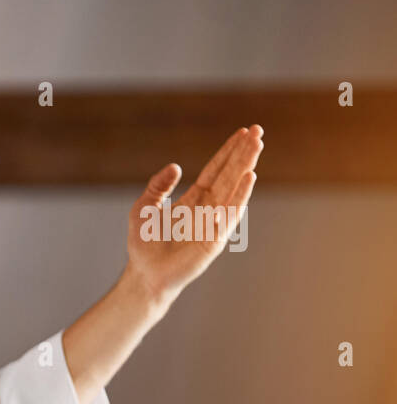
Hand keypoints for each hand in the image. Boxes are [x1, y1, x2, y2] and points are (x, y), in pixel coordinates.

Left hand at [125, 125, 263, 308]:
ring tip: (257, 144)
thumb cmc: (144, 244)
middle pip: (229, 174)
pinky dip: (240, 194)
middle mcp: (208, 208)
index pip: (216, 170)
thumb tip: (176, 167)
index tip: (242, 132)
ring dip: (246, 166)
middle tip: (258, 130)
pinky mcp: (215, 237)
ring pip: (234, 188)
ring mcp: (214, 221)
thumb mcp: (144, 207)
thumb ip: (158, 186)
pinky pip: (230, 212)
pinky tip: (250, 176)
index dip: (228, 151)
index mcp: (194, 199)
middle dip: (243, 152)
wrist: (144, 273)